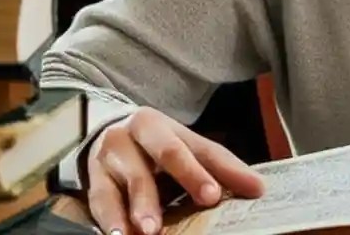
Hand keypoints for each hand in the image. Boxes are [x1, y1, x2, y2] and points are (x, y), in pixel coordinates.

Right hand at [86, 107, 263, 234]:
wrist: (97, 136)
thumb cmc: (150, 147)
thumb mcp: (182, 147)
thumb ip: (218, 166)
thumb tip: (257, 188)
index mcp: (160, 124)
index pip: (193, 146)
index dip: (209, 168)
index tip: (219, 192)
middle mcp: (133, 135)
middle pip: (166, 153)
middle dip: (187, 175)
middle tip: (205, 199)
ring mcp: (109, 158)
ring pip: (129, 180)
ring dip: (139, 208)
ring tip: (151, 230)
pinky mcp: (92, 182)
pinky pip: (100, 203)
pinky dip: (110, 222)